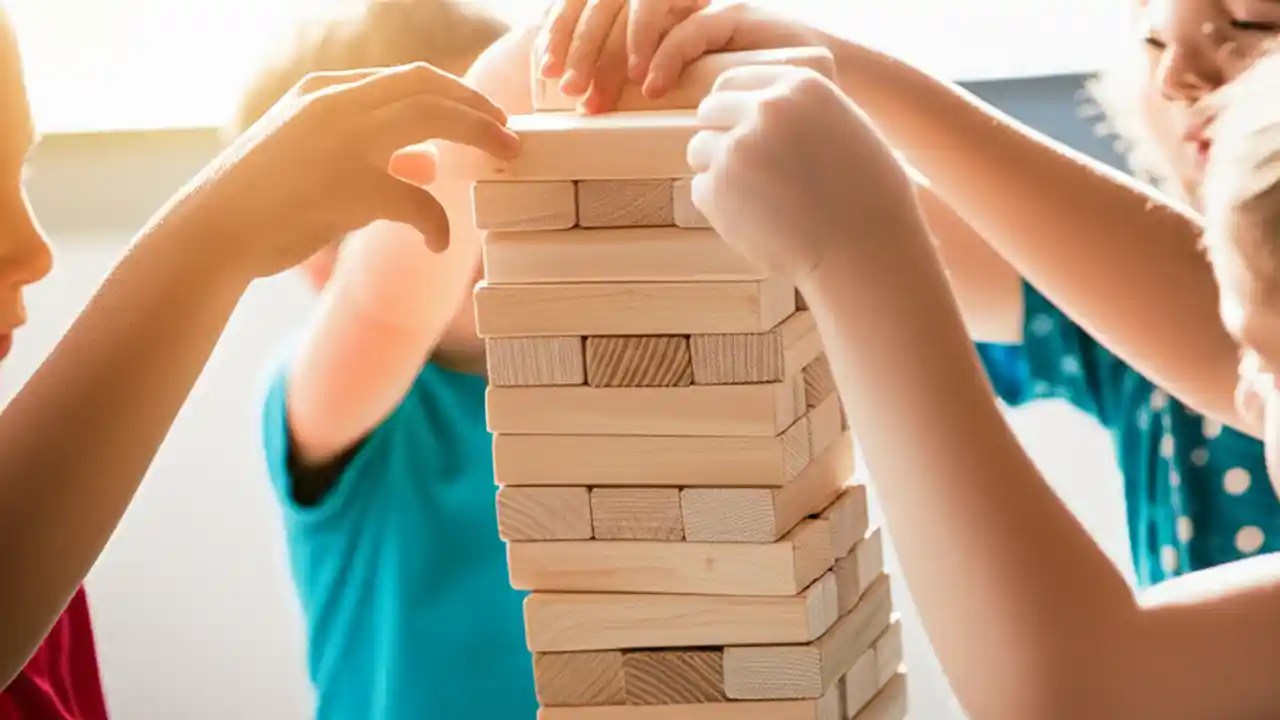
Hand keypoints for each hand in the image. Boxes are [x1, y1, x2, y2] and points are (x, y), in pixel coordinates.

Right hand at [161, 62, 518, 279]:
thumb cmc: (263, 201)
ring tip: (506, 158)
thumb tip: (428, 165)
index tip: (483, 113)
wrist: (213, 232)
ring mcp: (344, 141)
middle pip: (430, 86)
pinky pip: (419, 201)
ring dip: (479, 136)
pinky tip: (440, 243)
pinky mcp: (350, 187)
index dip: (456, 93)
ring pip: (435, 119)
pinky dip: (439, 223)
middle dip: (478, 106)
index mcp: (327, 93)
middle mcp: (338, 104)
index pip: (409, 77)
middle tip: (509, 133)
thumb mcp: (313, 158)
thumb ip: (371, 154)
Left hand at [538, 1, 829, 112]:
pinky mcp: (734, 15)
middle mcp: (672, 4)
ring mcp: (702, 6)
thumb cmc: (740, 109)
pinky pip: (689, 27)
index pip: (594, 12)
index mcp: (648, 21)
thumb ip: (636, 102)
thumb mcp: (675, 104)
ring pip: (643, 8)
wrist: (814, 97)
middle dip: (579, 44)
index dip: (563, 35)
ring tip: (601, 92)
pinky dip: (664, 55)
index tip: (547, 78)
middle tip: (567, 87)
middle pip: (609, 5)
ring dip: (615, 50)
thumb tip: (582, 120)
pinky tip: (651, 86)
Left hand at [687, 66, 920, 286]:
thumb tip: (751, 105)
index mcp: (799, 84)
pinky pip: (700, 189)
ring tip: (757, 199)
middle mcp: (765, 108)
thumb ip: (798, 109)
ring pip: (699, 150)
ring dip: (718, 171)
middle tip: (747, 171)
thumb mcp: (844, 127)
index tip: (745, 132)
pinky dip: (720, 207)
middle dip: (720, 136)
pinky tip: (758, 220)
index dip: (734, 109)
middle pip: (709, 110)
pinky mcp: (718, 189)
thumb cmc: (863, 198)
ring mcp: (738, 148)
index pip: (732, 80)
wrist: (863, 252)